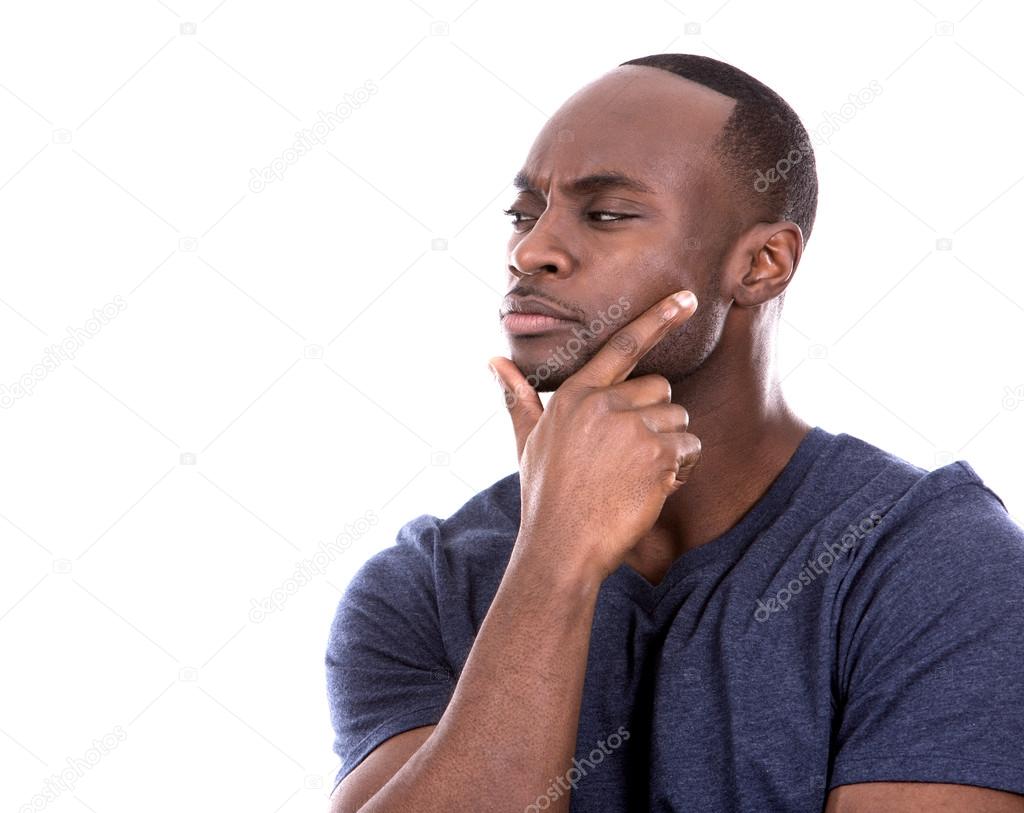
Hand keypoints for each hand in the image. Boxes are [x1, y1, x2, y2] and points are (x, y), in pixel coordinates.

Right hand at [488, 290, 701, 582]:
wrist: (561, 547)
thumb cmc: (545, 497)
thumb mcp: (526, 443)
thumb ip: (518, 398)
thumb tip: (494, 361)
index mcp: (574, 396)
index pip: (621, 348)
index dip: (657, 320)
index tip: (686, 300)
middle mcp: (602, 404)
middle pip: (660, 389)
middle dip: (656, 419)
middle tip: (631, 457)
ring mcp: (630, 427)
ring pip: (678, 421)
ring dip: (670, 448)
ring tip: (636, 477)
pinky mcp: (655, 454)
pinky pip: (688, 449)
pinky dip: (680, 470)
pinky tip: (650, 489)